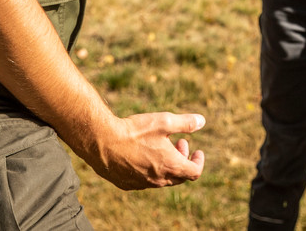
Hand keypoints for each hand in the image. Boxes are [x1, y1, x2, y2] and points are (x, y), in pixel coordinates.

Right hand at [85, 111, 206, 189]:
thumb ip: (186, 123)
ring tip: (160, 146)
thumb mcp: (164, 122)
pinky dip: (151, 170)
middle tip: (178, 143)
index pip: (194, 172)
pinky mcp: (128, 184)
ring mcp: (142, 184)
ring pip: (162, 179)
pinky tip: (142, 154)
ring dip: (167, 165)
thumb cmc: (135, 131)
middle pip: (179, 177)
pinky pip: (145, 181)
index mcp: (171, 166)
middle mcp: (158, 180)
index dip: (198, 161)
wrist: (103, 142)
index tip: (197, 150)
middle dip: (182, 160)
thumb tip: (202, 121)